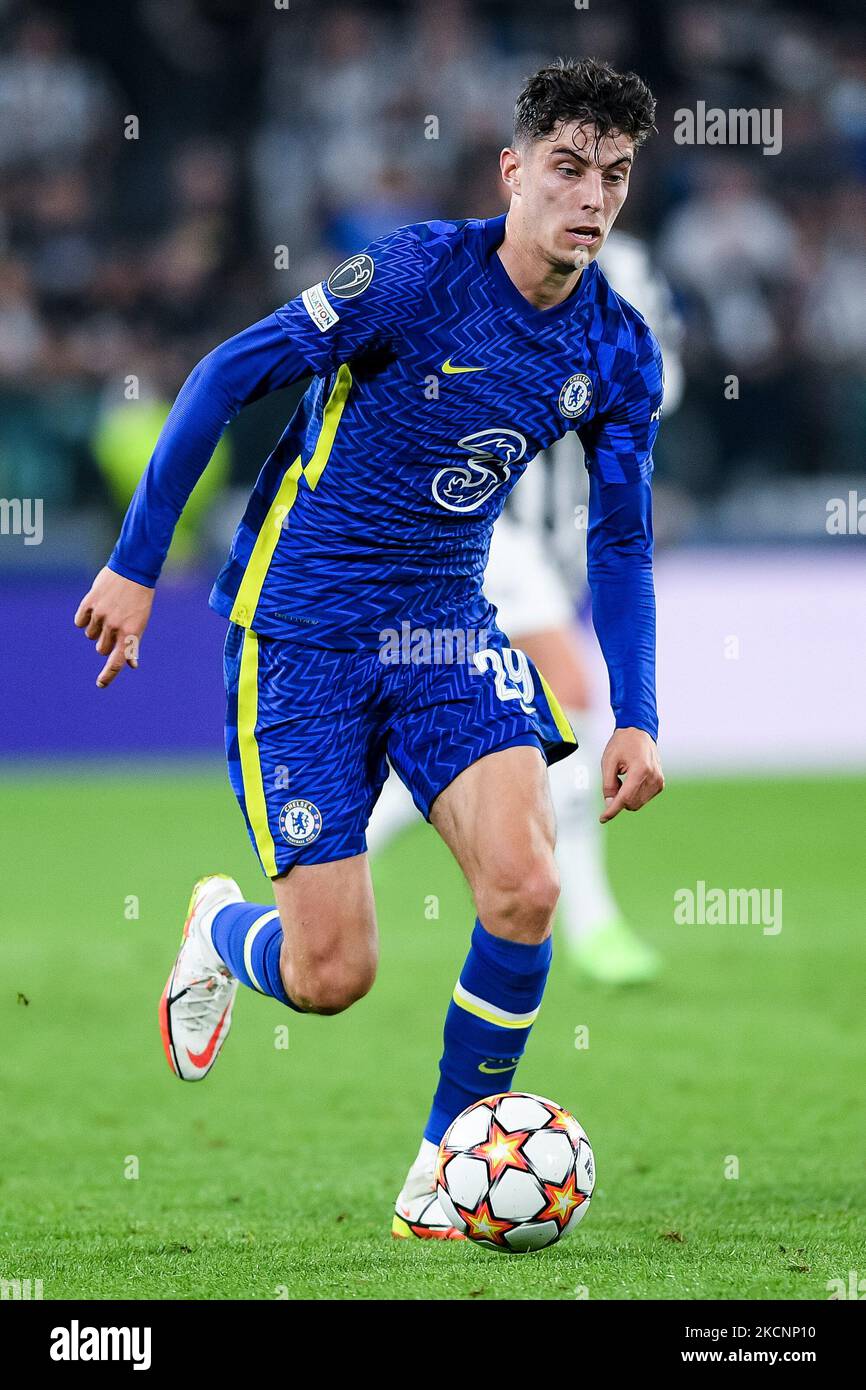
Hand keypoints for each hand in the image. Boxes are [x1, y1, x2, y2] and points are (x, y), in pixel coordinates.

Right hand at [74, 567, 154, 687]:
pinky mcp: (89, 603)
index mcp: (130, 633)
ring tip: (108, 612)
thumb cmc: (139, 600)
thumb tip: (132, 665)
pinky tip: (94, 608)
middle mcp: (114, 626)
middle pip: (101, 649)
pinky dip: (85, 619)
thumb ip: (133, 644)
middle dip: (106, 643)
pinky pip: (79, 622)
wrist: (132, 570)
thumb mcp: (140, 622)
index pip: (117, 661)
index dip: (108, 675)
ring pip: (90, 635)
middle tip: (114, 627)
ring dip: (96, 629)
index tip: (101, 684)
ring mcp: (100, 615)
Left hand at [599, 726, 663, 822]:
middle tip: (614, 781)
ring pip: (637, 803)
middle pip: (631, 803)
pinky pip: (643, 798)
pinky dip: (633, 794)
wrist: (639, 732)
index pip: (625, 798)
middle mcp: (653, 777)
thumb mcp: (608, 762)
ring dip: (626, 796)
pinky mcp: (660, 784)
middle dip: (618, 799)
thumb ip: (608, 785)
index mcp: (640, 770)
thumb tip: (610, 804)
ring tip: (623, 777)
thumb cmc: (622, 744)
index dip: (612, 810)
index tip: (603, 818)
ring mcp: (659, 781)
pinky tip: (631, 779)